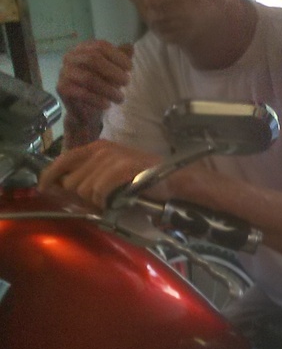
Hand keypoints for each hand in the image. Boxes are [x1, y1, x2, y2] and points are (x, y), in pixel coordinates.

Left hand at [39, 139, 158, 208]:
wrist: (171, 178)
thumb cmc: (140, 177)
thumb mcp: (110, 170)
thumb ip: (87, 175)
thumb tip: (60, 187)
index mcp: (97, 147)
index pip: (63, 159)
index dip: (49, 175)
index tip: (43, 188)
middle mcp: (101, 150)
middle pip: (72, 182)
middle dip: (82, 196)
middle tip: (100, 199)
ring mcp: (111, 159)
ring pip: (85, 190)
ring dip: (97, 200)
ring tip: (113, 198)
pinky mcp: (120, 170)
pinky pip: (99, 193)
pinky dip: (107, 201)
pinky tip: (118, 199)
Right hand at [58, 41, 133, 143]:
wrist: (85, 110)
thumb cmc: (101, 85)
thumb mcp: (114, 70)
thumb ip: (121, 57)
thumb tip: (130, 46)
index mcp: (83, 48)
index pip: (100, 46)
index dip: (117, 56)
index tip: (130, 68)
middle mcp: (70, 57)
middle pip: (93, 59)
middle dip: (113, 71)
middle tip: (127, 82)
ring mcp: (64, 72)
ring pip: (89, 78)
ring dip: (108, 89)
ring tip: (120, 98)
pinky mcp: (62, 88)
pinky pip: (82, 93)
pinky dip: (97, 100)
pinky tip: (108, 105)